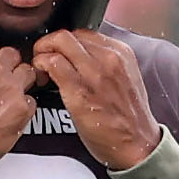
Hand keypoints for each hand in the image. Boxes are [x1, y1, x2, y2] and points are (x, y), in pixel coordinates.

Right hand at [0, 39, 39, 177]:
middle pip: (14, 56)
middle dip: (9, 67)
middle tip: (0, 83)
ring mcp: (10, 88)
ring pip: (28, 73)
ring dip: (20, 83)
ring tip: (6, 98)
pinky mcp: (22, 109)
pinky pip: (31, 99)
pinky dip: (22, 107)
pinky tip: (7, 115)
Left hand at [34, 29, 162, 171]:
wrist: (137, 145)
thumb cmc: (129, 118)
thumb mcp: (125, 79)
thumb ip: (107, 64)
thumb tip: (82, 58)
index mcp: (121, 53)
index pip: (84, 33)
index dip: (66, 43)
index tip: (60, 53)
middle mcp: (109, 58)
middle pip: (69, 34)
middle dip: (50, 42)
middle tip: (43, 56)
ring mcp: (94, 73)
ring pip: (59, 42)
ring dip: (43, 52)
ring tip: (41, 67)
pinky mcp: (80, 89)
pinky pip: (53, 63)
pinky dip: (41, 65)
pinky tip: (43, 77)